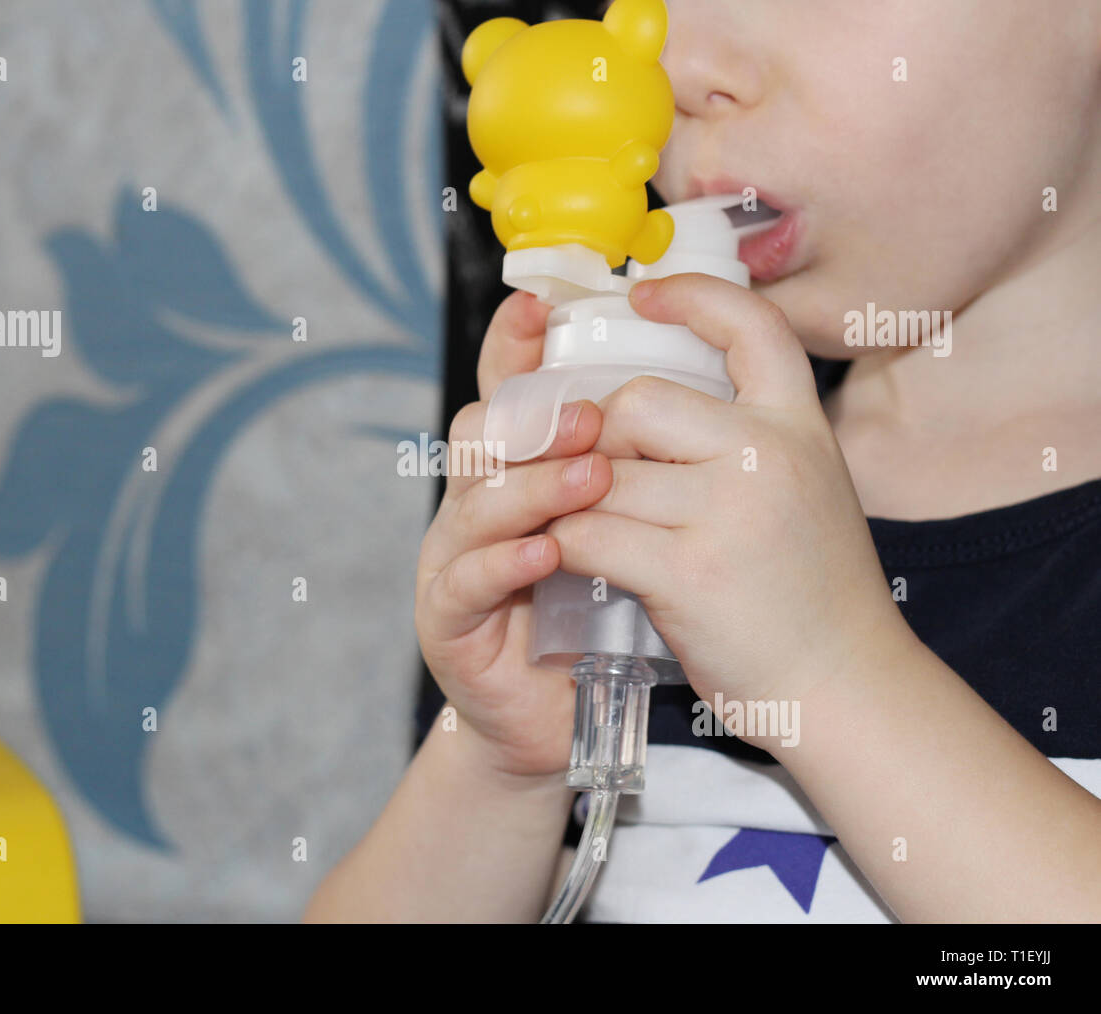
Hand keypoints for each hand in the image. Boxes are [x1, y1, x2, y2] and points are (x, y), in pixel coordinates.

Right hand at [415, 291, 613, 778]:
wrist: (559, 717)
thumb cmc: (598, 618)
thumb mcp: (621, 531)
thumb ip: (631, 468)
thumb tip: (694, 392)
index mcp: (517, 471)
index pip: (508, 391)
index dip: (515, 345)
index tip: (543, 303)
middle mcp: (477, 503)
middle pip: (481, 431)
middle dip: (533, 415)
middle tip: (592, 411)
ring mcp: (454, 558)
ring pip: (475, 499)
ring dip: (532, 482)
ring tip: (590, 476)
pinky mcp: (448, 620)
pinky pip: (466, 579)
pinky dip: (504, 560)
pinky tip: (545, 551)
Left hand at [545, 274, 920, 745]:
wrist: (845, 687)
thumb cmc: (811, 592)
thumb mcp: (802, 490)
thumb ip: (743, 442)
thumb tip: (636, 405)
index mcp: (801, 426)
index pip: (751, 325)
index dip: (693, 296)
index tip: (642, 295)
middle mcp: (770, 455)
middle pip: (638, 401)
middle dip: (599, 437)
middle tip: (600, 478)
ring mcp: (730, 512)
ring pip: (602, 471)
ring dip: (574, 499)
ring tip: (584, 524)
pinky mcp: (688, 573)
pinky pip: (587, 531)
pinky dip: (564, 544)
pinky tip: (573, 561)